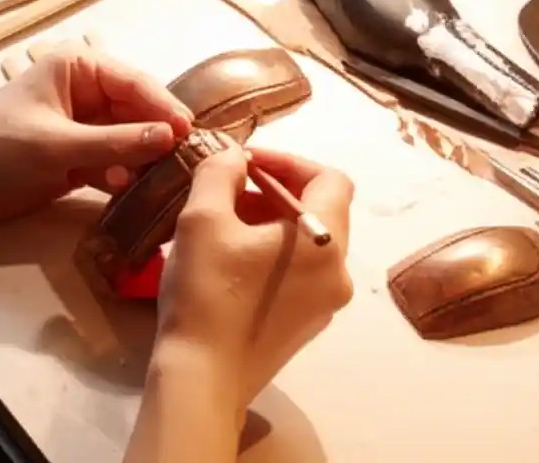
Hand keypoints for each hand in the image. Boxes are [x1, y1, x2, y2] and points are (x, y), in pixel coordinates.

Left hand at [0, 47, 193, 229]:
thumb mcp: (56, 147)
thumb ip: (115, 143)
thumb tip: (170, 138)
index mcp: (76, 68)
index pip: (135, 83)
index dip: (164, 108)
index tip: (191, 135)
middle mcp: (84, 91)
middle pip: (138, 111)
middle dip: (159, 135)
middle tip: (190, 163)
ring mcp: (81, 127)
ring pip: (130, 139)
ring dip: (146, 159)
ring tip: (168, 181)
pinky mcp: (75, 159)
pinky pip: (114, 162)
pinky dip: (126, 176)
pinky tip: (139, 193)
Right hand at [154, 144, 354, 408]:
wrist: (201, 380)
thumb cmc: (205, 293)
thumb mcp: (202, 218)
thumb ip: (220, 173)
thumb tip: (233, 158)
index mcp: (325, 242)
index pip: (330, 178)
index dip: (288, 160)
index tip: (246, 163)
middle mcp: (338, 273)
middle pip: (321, 210)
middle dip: (276, 190)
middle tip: (230, 189)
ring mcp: (325, 304)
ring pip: (308, 243)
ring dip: (271, 221)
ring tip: (223, 222)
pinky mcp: (304, 325)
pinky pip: (299, 273)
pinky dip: (272, 253)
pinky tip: (229, 259)